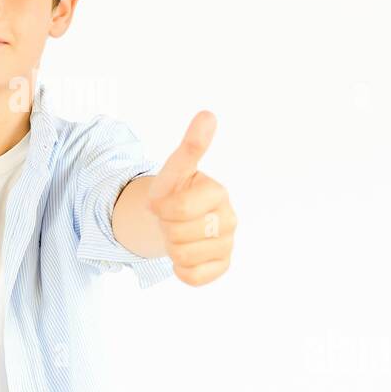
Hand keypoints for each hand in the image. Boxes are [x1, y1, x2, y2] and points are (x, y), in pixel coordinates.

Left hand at [147, 111, 235, 285]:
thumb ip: (190, 146)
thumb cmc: (173, 192)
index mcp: (218, 191)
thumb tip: (208, 114)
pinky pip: (193, 277)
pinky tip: (185, 253)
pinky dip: (181, 270)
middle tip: (170, 219)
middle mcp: (230, 218)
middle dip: (165, 228)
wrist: (171, 220)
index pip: (178, 209)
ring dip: (170, 248)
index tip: (162, 202)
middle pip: (178, 234)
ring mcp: (228, 244)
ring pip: (183, 257)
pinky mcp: (223, 266)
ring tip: (177, 234)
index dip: (160, 208)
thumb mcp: (174, 170)